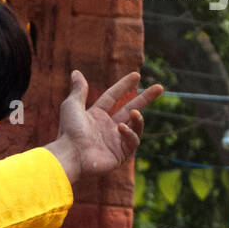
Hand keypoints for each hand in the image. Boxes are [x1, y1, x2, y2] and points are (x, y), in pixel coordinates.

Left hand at [45, 71, 162, 183]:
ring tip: (136, 113)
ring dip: (138, 119)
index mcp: (97, 115)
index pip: (113, 97)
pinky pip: (133, 141)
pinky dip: (130, 133)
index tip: (136, 75)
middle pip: (131, 109)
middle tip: (160, 87)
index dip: (124, 85)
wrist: (71, 155)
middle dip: (146, 98)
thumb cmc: (69, 132)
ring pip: (135, 126)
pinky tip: (121, 128)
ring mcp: (116, 140)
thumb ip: (78, 90)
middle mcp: (108, 127)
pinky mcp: (121, 154)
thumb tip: (76, 72)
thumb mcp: (72, 106)